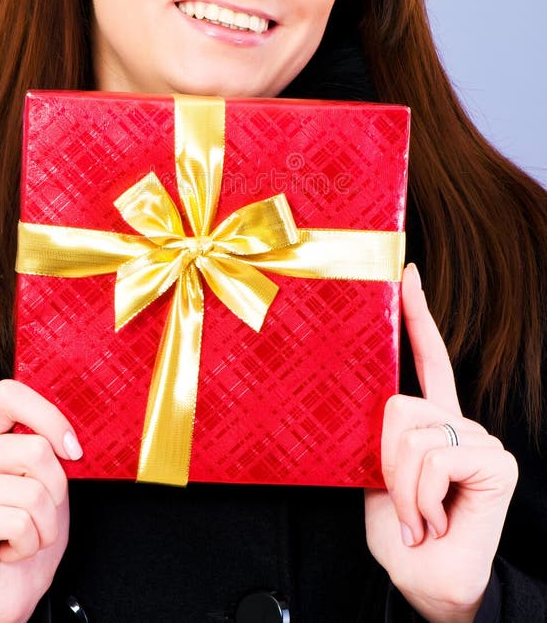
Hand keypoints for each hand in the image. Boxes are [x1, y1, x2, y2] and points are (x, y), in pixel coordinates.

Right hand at [0, 380, 82, 622]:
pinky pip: (19, 521)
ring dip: (45, 525)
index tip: (71, 449)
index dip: (47, 416)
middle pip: (34, 449)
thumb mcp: (45, 484)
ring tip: (25, 537)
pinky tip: (7, 551)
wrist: (9, 592)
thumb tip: (70, 438)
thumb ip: (48, 453)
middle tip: (43, 514)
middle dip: (56, 490)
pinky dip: (28, 544)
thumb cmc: (27, 536)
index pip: (8, 396)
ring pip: (32, 491)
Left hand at [365, 264, 517, 622]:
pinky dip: (421, 496)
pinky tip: (437, 520)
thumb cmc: (403, 536)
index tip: (407, 274)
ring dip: (403, 488)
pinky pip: (434, 456)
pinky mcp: (496, 460)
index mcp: (432, 420)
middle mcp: (459, 422)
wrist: (428, 584)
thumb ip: (378, 437)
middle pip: (398, 405)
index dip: (417, 316)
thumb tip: (362, 402)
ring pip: (412, 432)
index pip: (427, 359)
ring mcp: (480, 439)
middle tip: (405, 503)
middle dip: (387, 461)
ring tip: (421, 516)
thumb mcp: (378, 478)